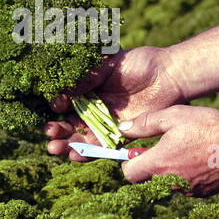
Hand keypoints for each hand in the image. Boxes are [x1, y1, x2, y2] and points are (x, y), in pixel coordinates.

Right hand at [44, 46, 186, 161]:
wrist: (169, 76)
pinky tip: (74, 155)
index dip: (57, 106)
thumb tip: (63, 90)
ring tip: (55, 149)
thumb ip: (88, 76)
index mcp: (89, 89)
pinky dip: (88, 152)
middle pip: (70, 123)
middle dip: (57, 130)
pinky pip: (102, 147)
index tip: (55, 106)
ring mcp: (107, 123)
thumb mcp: (109, 64)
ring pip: (82, 137)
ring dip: (67, 144)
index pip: (66, 101)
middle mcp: (95, 108)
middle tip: (49, 133)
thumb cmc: (139, 63)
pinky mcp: (122, 135)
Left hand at [118, 105, 218, 197]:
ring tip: (187, 152)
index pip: (128, 174)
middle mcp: (170, 182)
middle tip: (164, 149)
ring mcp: (187, 191)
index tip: (138, 152)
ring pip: (168, 184)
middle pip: (147, 181)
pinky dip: (188, 177)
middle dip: (150, 168)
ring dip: (171, 172)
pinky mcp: (203, 194)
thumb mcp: (173, 116)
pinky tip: (201, 161)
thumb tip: (122, 129)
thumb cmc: (206, 127)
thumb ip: (144, 124)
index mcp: (158, 163)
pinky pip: (187, 188)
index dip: (129, 163)